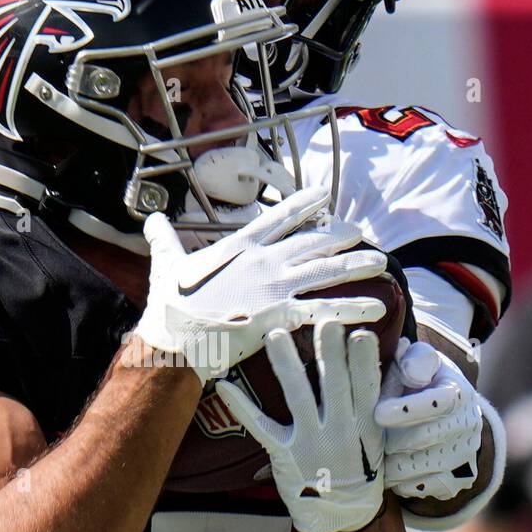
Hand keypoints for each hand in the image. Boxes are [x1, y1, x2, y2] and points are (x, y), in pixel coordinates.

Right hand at [133, 186, 388, 385]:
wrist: (174, 338)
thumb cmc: (169, 304)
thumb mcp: (165, 263)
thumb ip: (163, 239)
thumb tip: (149, 219)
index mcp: (241, 245)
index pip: (279, 216)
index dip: (304, 203)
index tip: (324, 193)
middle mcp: (264, 261)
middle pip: (313, 242)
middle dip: (340, 236)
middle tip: (361, 233)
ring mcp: (275, 287)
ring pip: (326, 271)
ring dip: (357, 266)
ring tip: (382, 263)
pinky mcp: (281, 315)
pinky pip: (326, 310)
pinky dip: (353, 309)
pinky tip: (377, 309)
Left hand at [217, 323, 384, 531]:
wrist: (343, 514)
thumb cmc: (360, 465)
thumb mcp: (379, 434)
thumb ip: (382, 396)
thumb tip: (396, 354)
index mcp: (365, 423)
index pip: (366, 386)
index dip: (363, 361)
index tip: (360, 333)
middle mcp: (339, 430)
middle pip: (334, 385)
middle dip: (329, 354)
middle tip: (324, 323)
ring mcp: (311, 441)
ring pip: (298, 397)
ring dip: (286, 365)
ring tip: (275, 335)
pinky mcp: (285, 453)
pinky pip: (261, 427)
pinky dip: (242, 407)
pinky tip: (226, 386)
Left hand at [374, 339, 481, 501]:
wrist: (451, 417)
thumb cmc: (423, 384)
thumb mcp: (420, 363)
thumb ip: (413, 361)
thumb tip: (411, 371)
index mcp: (458, 393)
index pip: (438, 402)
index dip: (407, 410)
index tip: (378, 413)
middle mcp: (467, 424)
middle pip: (423, 439)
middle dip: (391, 439)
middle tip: (370, 438)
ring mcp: (464, 454)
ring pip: (418, 467)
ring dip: (391, 463)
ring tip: (376, 455)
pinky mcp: (457, 479)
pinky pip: (421, 488)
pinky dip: (401, 482)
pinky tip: (390, 470)